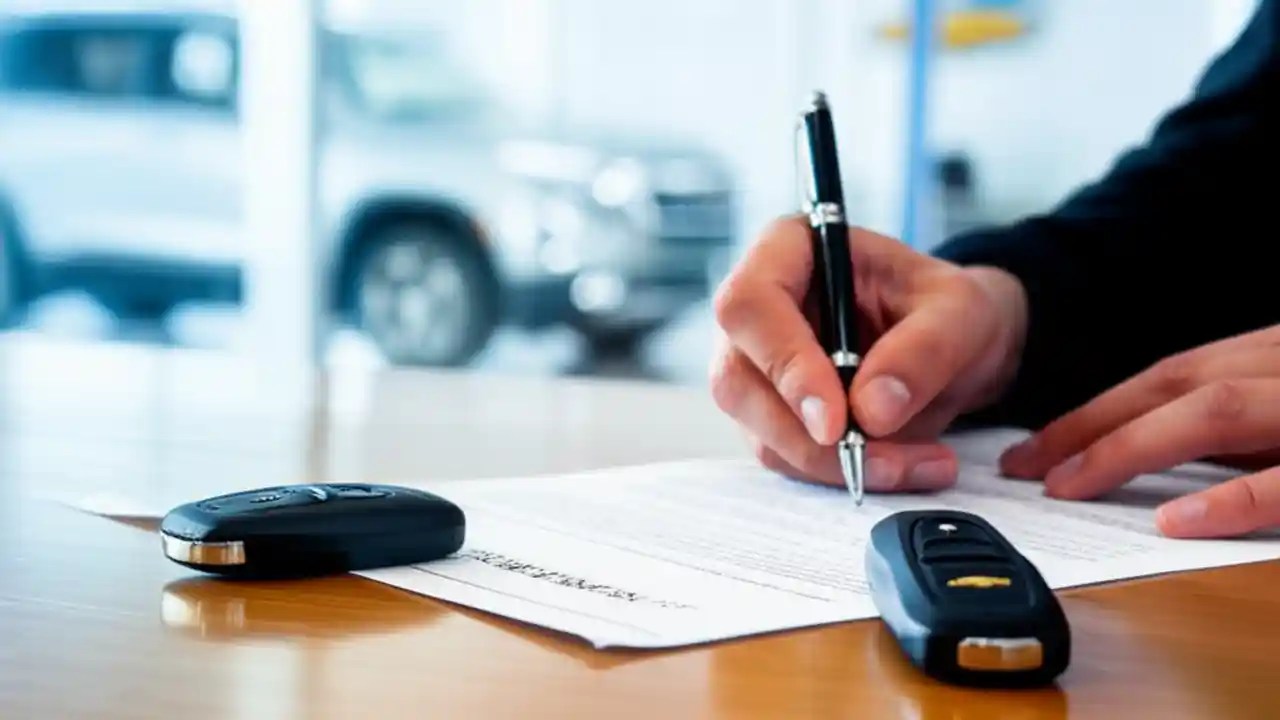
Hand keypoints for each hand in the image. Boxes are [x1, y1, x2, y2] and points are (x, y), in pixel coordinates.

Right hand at [708, 217, 1029, 490]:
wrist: (955, 347)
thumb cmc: (947, 308)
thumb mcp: (959, 313)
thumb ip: (921, 352)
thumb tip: (870, 410)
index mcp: (787, 251)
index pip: (749, 303)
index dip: (783, 363)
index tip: (835, 421)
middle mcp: (757, 311)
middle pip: (738, 379)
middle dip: (808, 435)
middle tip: (880, 461)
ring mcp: (757, 368)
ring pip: (759, 431)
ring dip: (832, 464)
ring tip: (917, 465)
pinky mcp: (772, 417)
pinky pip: (787, 458)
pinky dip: (841, 475)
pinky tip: (901, 468)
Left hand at [999, 325, 1279, 537]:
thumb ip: (1244, 439)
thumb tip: (1169, 480)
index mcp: (1276, 358)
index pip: (1173, 378)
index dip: (1097, 413)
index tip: (1034, 451)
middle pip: (1176, 384)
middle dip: (1088, 426)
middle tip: (1022, 468)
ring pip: (1215, 409)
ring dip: (1131, 448)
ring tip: (1066, 487)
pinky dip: (1229, 499)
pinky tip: (1174, 523)